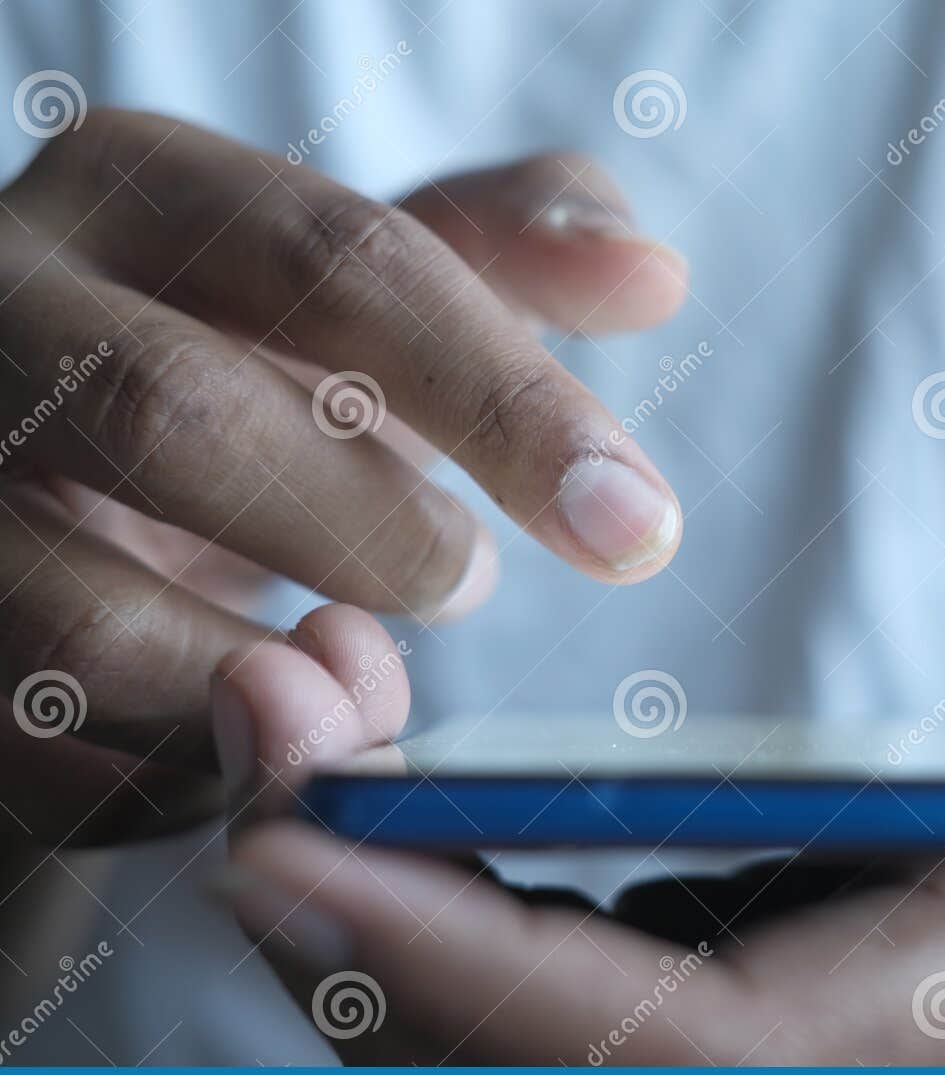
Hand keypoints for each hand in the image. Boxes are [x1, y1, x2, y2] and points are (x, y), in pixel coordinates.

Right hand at [0, 110, 685, 844]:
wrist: (64, 475)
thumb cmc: (250, 365)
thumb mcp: (367, 287)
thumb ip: (508, 251)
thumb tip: (650, 275)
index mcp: (145, 191)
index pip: (346, 266)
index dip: (507, 405)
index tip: (634, 526)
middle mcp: (1, 316)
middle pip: (179, 413)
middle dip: (370, 533)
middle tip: (462, 584)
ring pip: (83, 622)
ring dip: (267, 687)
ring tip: (361, 678)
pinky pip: (47, 757)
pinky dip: (185, 783)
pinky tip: (256, 742)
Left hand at [218, 522, 944, 1063]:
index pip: (701, 1054)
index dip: (482, 976)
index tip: (298, 843)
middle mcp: (869, 1065)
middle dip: (364, 938)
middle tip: (242, 735)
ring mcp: (804, 1045)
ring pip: (533, 1056)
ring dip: (368, 918)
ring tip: (278, 731)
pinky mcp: (752, 993)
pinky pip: (554, 994)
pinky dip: (429, 905)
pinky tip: (365, 782)